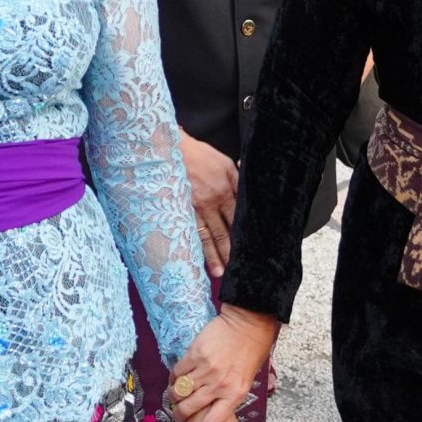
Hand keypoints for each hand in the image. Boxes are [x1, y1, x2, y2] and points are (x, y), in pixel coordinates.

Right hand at [171, 307, 278, 421]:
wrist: (247, 324)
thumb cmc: (249, 354)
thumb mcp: (245, 383)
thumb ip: (227, 398)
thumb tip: (208, 415)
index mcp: (234, 395)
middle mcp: (218, 385)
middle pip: (189, 410)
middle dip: (180, 416)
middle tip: (179, 414)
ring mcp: (205, 369)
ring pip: (179, 393)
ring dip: (175, 397)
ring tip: (178, 395)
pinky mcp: (193, 354)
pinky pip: (177, 373)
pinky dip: (175, 378)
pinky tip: (179, 376)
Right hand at [180, 131, 237, 274]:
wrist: (171, 148)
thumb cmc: (199, 155)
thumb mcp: (225, 163)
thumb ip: (238, 181)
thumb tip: (248, 196)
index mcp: (225, 189)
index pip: (237, 219)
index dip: (244, 236)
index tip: (250, 249)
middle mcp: (211, 201)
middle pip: (224, 232)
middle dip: (231, 252)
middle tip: (238, 270)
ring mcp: (194, 207)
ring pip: (207, 236)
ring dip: (213, 256)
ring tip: (220, 273)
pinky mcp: (179, 209)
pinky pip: (190, 231)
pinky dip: (195, 247)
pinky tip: (197, 259)